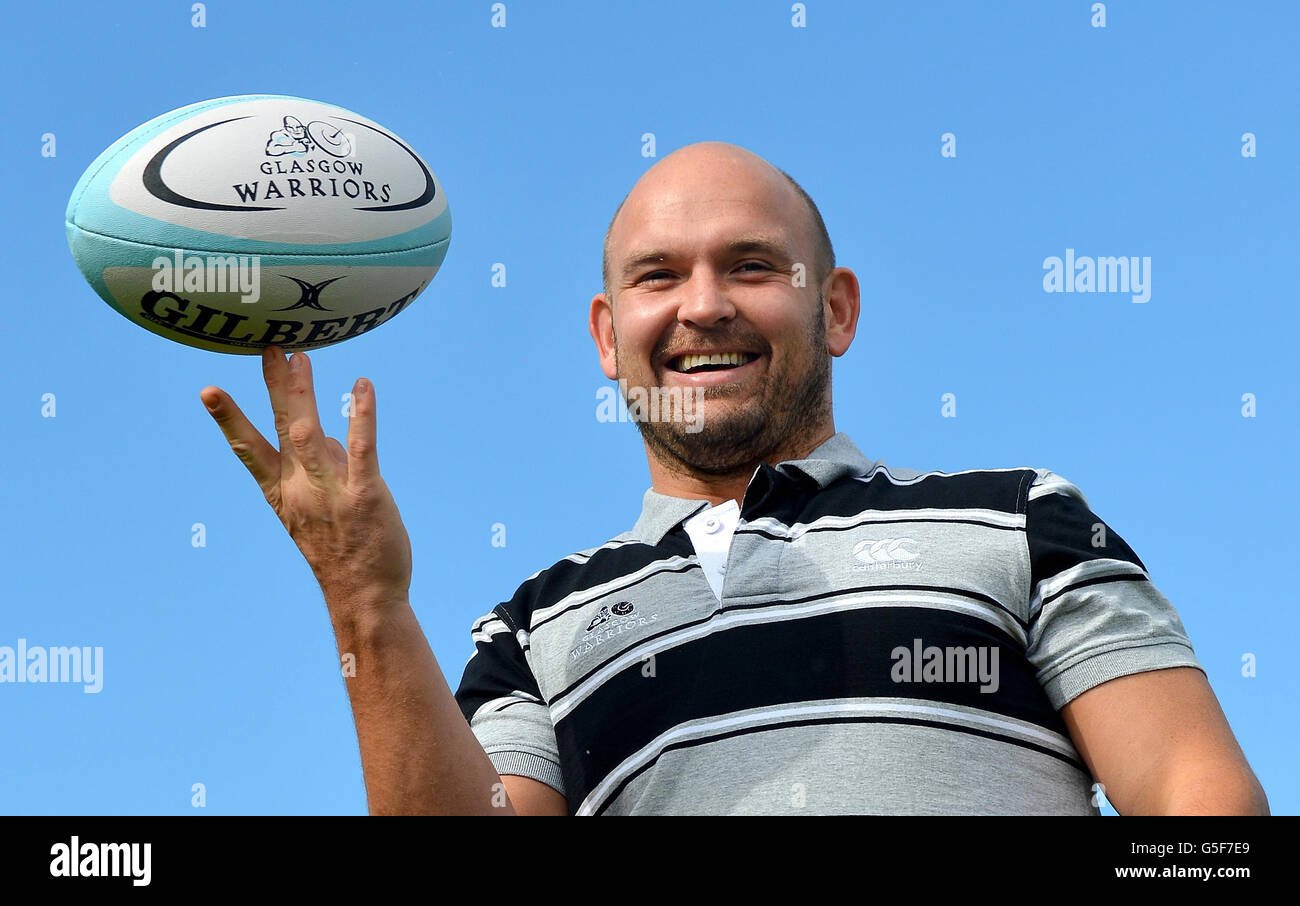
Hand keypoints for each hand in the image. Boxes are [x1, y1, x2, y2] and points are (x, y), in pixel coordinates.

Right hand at [199, 346, 412, 607]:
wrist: (363, 597)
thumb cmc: (343, 552)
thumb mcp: (317, 511)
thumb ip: (318, 469)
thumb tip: (324, 432)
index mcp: (283, 495)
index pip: (249, 451)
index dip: (229, 419)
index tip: (208, 390)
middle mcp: (301, 490)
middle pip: (281, 430)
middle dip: (274, 388)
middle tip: (269, 348)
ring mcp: (331, 492)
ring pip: (311, 434)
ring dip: (304, 394)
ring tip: (302, 357)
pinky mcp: (365, 495)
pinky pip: (361, 448)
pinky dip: (361, 415)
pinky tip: (363, 386)